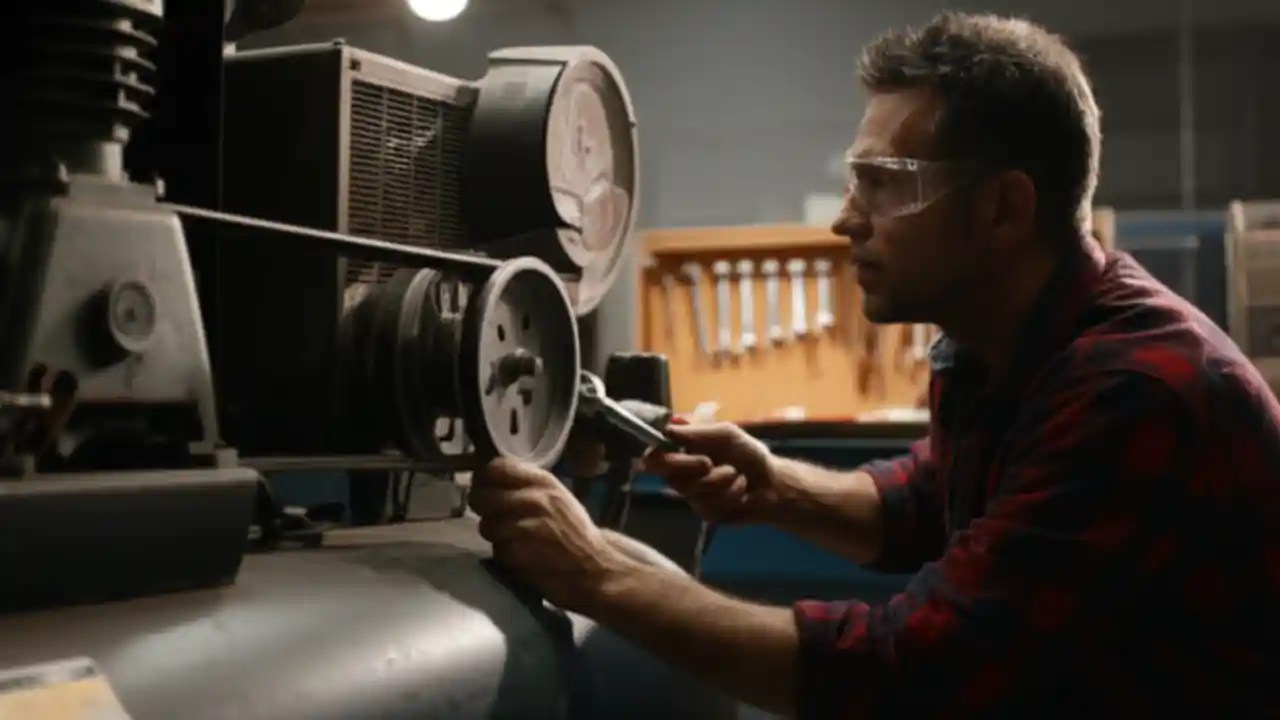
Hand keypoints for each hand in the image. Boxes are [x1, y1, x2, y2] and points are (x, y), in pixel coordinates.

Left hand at [469, 457, 630, 612]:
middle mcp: (532, 500)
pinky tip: (522, 556)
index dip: (484, 478)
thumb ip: (528, 486)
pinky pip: (496, 549)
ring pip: (486, 525)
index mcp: (543, 482)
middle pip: (482, 496)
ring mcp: (524, 527)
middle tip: (492, 515)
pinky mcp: (518, 554)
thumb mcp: (557, 497)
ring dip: (495, 534)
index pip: (496, 467)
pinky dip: (505, 555)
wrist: (596, 568)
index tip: (485, 486)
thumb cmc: (575, 531)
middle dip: (482, 508)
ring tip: (513, 539)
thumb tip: (491, 480)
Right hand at [642, 422, 782, 523]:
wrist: (773, 483)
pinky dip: (731, 493)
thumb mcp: (726, 434)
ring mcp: (692, 496)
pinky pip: (710, 504)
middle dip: (691, 466)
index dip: (655, 456)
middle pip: (666, 473)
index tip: (669, 452)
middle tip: (708, 462)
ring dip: (720, 479)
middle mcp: (682, 474)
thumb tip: (668, 427)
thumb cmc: (748, 453)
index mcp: (682, 452)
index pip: (653, 455)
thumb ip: (697, 432)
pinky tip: (741, 491)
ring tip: (736, 474)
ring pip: (691, 489)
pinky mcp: (706, 512)